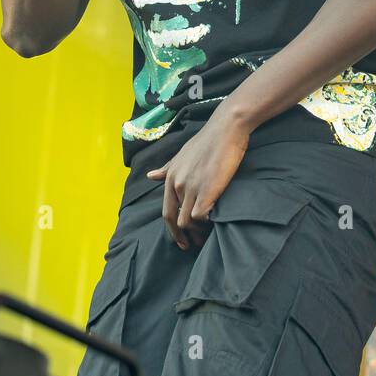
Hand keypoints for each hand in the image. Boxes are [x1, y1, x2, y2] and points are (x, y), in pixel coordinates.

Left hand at [146, 109, 251, 249]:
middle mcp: (177, 184)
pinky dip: (206, 224)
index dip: (173, 230)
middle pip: (174, 221)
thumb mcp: (182, 154)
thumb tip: (150, 176)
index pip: (166, 212)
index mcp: (170, 177)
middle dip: (182, 237)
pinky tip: (215, 223)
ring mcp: (190, 187)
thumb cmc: (208, 141)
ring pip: (187, 222)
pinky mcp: (206, 190)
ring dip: (196, 233)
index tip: (181, 240)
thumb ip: (167, 168)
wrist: (226, 129)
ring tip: (206, 238)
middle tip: (192, 245)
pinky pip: (200, 217)